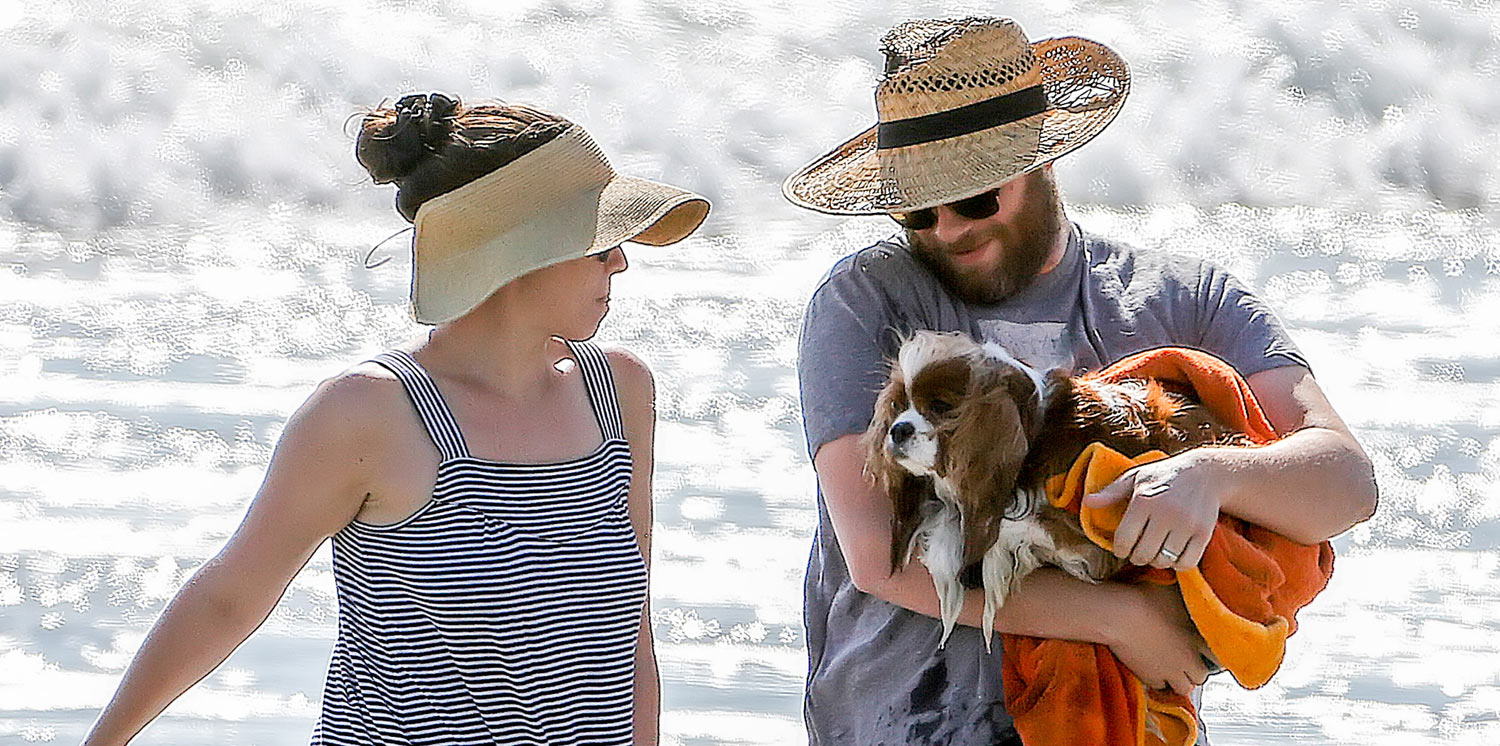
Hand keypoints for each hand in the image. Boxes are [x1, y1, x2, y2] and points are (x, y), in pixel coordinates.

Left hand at [1083, 449, 1220, 571]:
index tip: (1122, 549)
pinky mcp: (1203, 533)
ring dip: (1156, 561)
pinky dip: (1177, 564)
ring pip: (1164, 560)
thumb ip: (1111, 492)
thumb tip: (1087, 502)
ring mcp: (1186, 524)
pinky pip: (1186, 562)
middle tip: (1138, 552)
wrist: (1205, 473)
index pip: (1124, 539)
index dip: (1120, 550)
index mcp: (1144, 500)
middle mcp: (1165, 513)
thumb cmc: (1162, 476)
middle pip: (1143, 554)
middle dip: (1137, 558)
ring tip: (1155, 552)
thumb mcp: (1135, 478)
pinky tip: (1173, 554)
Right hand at [1105, 582, 1214, 695]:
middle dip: (1192, 673)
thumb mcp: (1173, 592)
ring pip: (1179, 688)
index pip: (1211, 663)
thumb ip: (1187, 599)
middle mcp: (1183, 662)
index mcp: (1194, 642)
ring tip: (1169, 668)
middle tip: (1184, 661)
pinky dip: (1156, 680)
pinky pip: (1157, 685)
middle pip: (1197, 680)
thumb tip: (1192, 592)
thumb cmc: (1144, 600)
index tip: (1200, 651)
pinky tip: (1150, 667)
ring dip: (1177, 680)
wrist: (1117, 615)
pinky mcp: (1145, 677)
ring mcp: (1164, 672)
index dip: (1207, 658)